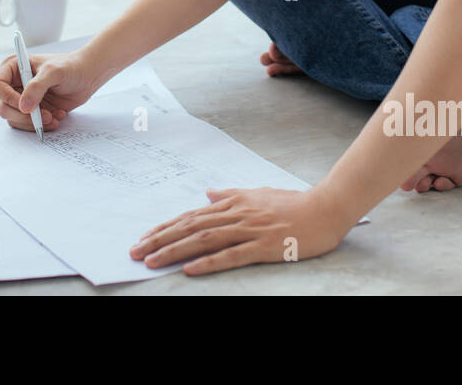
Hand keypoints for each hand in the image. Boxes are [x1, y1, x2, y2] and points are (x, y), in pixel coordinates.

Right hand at [0, 50, 103, 133]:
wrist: (87, 76)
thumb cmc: (70, 67)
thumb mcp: (53, 72)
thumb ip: (37, 87)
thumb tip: (23, 106)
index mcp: (12, 67)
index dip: (7, 98)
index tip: (25, 104)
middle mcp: (13, 84)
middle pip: (4, 107)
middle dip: (24, 115)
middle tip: (44, 115)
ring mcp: (22, 99)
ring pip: (15, 119)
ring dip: (34, 123)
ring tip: (53, 117)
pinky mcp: (32, 110)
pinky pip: (27, 124)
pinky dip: (41, 125)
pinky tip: (56, 117)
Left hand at [128, 186, 349, 275]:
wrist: (325, 208)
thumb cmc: (294, 202)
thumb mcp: (258, 193)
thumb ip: (231, 194)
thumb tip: (207, 193)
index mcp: (234, 202)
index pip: (191, 216)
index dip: (166, 227)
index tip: (144, 237)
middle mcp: (236, 213)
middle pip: (191, 227)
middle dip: (160, 239)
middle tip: (136, 251)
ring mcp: (249, 229)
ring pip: (204, 240)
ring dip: (175, 251)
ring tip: (152, 261)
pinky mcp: (264, 245)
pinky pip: (231, 255)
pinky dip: (208, 262)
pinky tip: (190, 269)